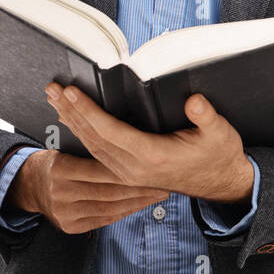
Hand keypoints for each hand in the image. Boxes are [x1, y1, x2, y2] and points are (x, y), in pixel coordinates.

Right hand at [6, 148, 168, 234]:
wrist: (28, 186)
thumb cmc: (54, 161)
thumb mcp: (67, 147)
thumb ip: (91, 146)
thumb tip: (120, 138)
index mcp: (61, 168)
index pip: (101, 170)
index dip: (129, 171)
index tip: (152, 169)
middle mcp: (61, 193)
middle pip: (109, 192)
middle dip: (140, 190)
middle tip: (163, 184)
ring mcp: (64, 213)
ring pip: (109, 208)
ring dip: (136, 203)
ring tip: (157, 196)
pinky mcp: (69, 226)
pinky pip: (102, 220)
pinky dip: (123, 213)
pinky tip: (138, 207)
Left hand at [44, 84, 254, 203]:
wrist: (222, 183)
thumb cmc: (219, 155)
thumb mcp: (220, 133)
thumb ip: (206, 116)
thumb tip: (195, 102)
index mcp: (152, 156)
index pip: (109, 131)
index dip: (87, 110)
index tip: (71, 92)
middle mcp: (135, 168)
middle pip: (93, 138)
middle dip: (70, 112)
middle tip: (52, 90)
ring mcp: (130, 173)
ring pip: (92, 147)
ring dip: (72, 122)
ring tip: (56, 101)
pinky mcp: (130, 173)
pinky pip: (99, 153)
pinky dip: (83, 135)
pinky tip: (75, 122)